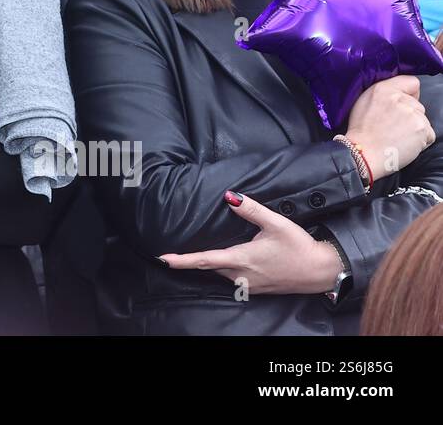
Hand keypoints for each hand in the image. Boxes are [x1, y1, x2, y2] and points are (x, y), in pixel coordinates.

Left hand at [159, 191, 341, 295]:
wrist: (322, 271)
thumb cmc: (300, 246)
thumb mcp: (276, 223)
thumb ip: (251, 210)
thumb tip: (229, 196)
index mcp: (242, 259)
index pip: (204, 260)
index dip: (182, 260)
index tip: (163, 259)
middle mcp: (242, 275)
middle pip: (210, 268)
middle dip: (192, 261)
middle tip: (174, 254)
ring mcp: (250, 284)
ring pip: (221, 274)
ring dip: (210, 265)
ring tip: (195, 255)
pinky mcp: (258, 288)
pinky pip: (234, 279)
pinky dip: (224, 270)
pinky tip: (226, 262)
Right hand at [345, 74, 435, 179]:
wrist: (363, 153)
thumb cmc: (361, 131)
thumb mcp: (363, 102)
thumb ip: (383, 93)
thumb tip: (401, 93)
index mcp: (382, 89)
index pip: (412, 82)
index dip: (410, 94)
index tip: (401, 105)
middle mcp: (399, 98)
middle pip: (418, 105)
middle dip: (409, 115)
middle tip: (392, 127)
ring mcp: (412, 113)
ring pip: (423, 120)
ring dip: (414, 129)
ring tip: (397, 137)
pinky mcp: (421, 128)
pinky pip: (428, 134)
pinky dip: (420, 141)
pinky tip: (404, 144)